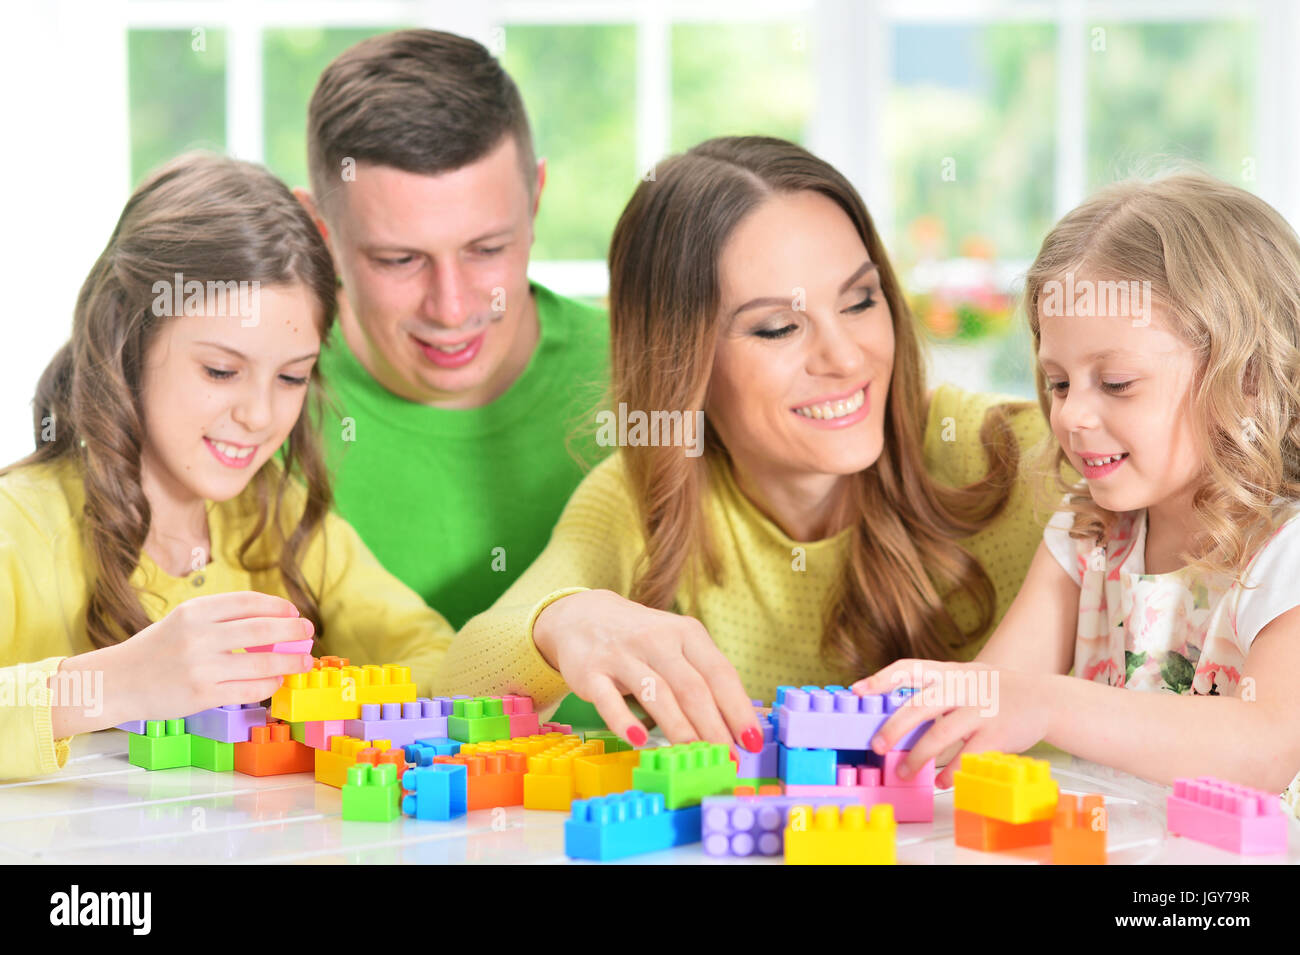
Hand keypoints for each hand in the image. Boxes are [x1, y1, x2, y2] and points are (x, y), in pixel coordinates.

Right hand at [105, 592, 314, 722]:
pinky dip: (269, 685)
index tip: (293, 611)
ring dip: (290, 662)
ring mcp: (201, 667)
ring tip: (304, 661)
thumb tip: (275, 623)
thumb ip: (222, 620)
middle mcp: (198, 636)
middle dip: (294, 631)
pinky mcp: (202, 695)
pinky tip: (276, 681)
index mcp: (195, 611)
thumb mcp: (183, 621)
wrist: (117, 682)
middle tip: (308, 632)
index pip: (249, 602)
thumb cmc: (157, 649)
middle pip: (263, 630)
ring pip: (262, 664)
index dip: (278, 606)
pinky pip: (249, 690)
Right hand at [533, 589, 764, 751]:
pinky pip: (609, 700)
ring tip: (694, 755)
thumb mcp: (676, 643)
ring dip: (679, 729)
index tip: (752, 740)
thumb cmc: (641, 639)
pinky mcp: (591, 672)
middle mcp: (657, 640)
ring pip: (657, 694)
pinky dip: (624, 721)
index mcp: (686, 632)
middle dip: (714, 727)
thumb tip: (734, 724)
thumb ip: (702, 676)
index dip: (738, 709)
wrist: (582, 616)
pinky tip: (639, 741)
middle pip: (692, 688)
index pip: (719, 673)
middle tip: (727, 758)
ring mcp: (622, 655)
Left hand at [853, 659, 1053, 787]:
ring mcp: (980, 710)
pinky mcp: (996, 734)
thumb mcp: (967, 675)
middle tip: (876, 746)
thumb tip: (897, 705)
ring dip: (918, 757)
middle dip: (893, 727)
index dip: (881, 679)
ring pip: (940, 734)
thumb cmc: (997, 689)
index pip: (909, 669)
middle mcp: (962, 688)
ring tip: (904, 772)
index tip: (858, 691)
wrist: (1045, 698)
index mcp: (950, 672)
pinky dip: (949, 773)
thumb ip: (937, 686)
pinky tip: (939, 782)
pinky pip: (966, 757)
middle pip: (919, 706)